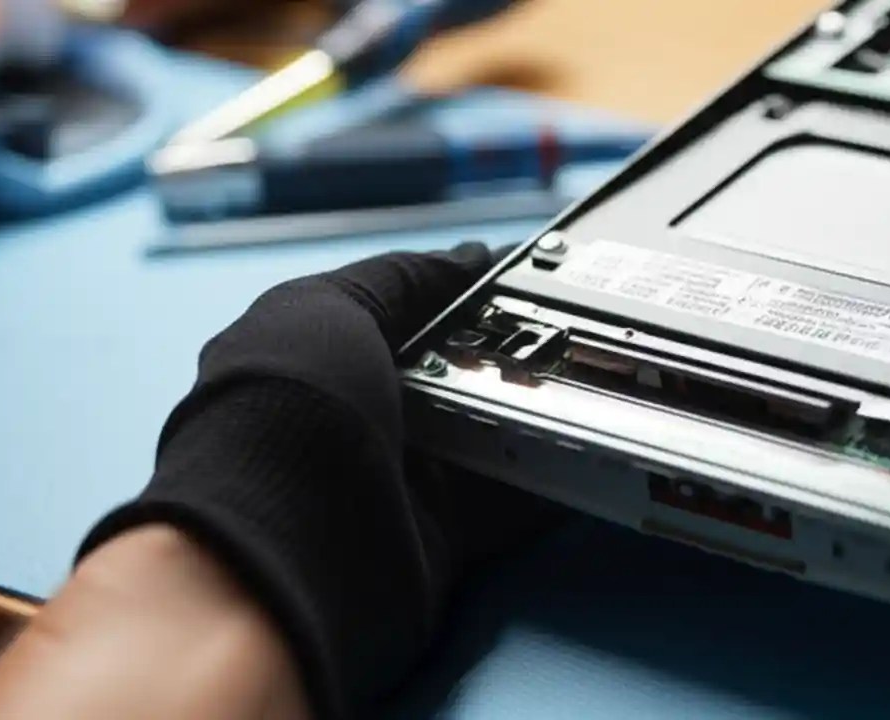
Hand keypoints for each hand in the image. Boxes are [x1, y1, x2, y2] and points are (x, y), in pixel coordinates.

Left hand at [71, 242, 557, 717]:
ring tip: (602, 385)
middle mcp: (364, 415)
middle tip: (580, 334)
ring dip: (541, 414)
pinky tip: (590, 452)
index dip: (469, 295)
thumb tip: (472, 256)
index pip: (412, 314)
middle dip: (517, 353)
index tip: (535, 280)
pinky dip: (549, 484)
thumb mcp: (331, 306)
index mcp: (325, 353)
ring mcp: (403, 479)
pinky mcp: (441, 537)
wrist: (287, 538)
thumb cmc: (292, 400)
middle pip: (460, 374)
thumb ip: (403, 278)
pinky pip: (509, 504)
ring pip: (491, 436)